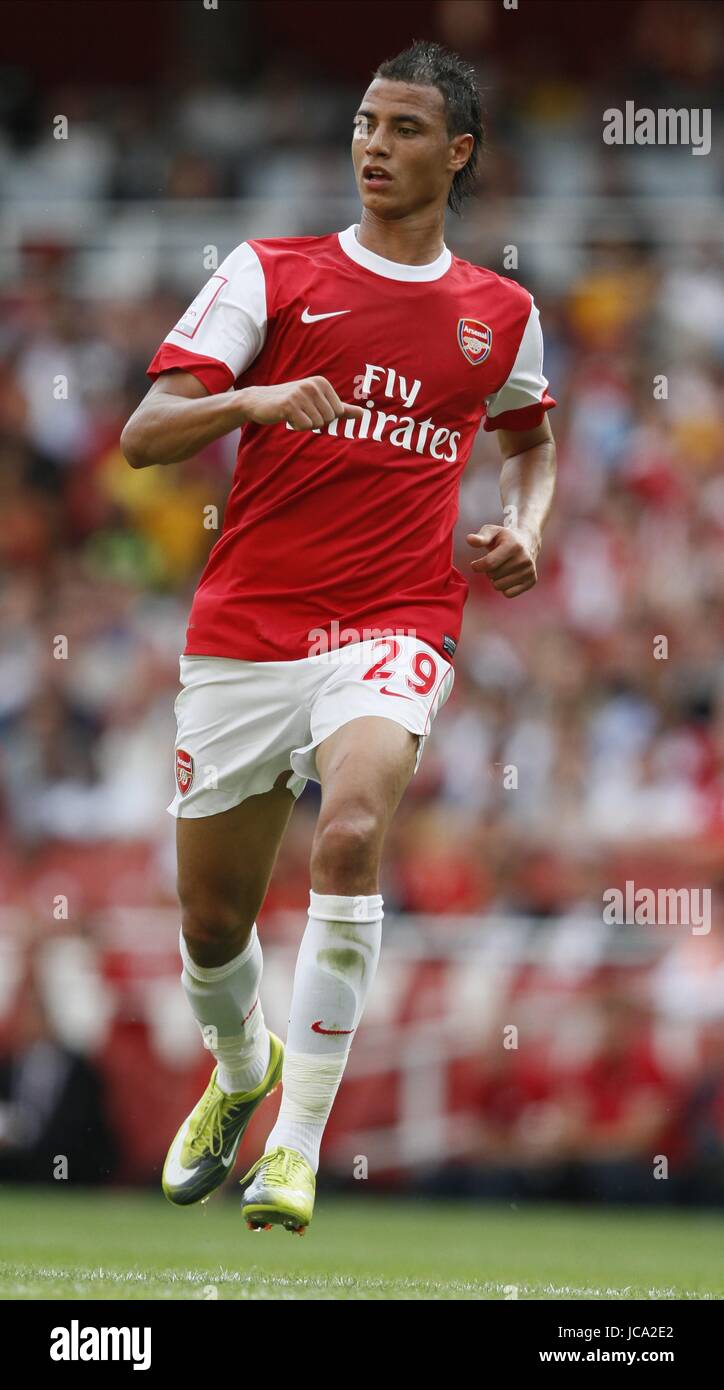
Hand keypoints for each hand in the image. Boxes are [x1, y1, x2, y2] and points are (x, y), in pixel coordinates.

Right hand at [240, 376, 364, 431]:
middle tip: (300, 412)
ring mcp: (301, 394)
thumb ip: (342, 409)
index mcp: (322, 383)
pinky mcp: (290, 404)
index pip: (338, 412)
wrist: (258, 401)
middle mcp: (313, 385)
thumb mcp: (317, 402)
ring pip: (317, 424)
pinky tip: (287, 417)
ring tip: (294, 414)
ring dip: (305, 424)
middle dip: (315, 421)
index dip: (324, 417)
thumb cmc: (291, 403)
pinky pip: (304, 426)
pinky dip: (296, 426)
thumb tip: (364, 414)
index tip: (310, 409)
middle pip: (329, 418)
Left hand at [466, 523, 539, 597]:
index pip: (489, 563)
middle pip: (492, 576)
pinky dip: (504, 587)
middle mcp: (524, 559)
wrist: (527, 542)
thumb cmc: (504, 538)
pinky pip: (508, 593)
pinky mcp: (532, 581)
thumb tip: (469, 539)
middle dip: (488, 571)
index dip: (477, 566)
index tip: (475, 564)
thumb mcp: (492, 532)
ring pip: (499, 586)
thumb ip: (480, 537)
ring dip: (495, 580)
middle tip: (495, 563)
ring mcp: (529, 571)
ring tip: (501, 569)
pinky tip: (508, 577)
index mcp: (513, 546)